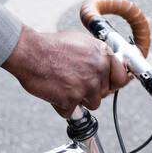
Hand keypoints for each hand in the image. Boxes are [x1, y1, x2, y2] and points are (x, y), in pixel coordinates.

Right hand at [2, 27, 131, 117]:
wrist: (30, 52)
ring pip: (91, 104)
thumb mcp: (81, 41)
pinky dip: (62, 106)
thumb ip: (97, 55)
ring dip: (78, 99)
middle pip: (104, 93)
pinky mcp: (72, 99)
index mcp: (103, 54)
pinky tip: (54, 92)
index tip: (107, 86)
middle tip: (74, 81)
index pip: (121, 77)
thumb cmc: (51, 45)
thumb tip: (106, 66)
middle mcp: (98, 70)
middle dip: (91, 90)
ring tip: (63, 85)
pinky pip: (72, 111)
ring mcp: (86, 86)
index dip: (112, 83)